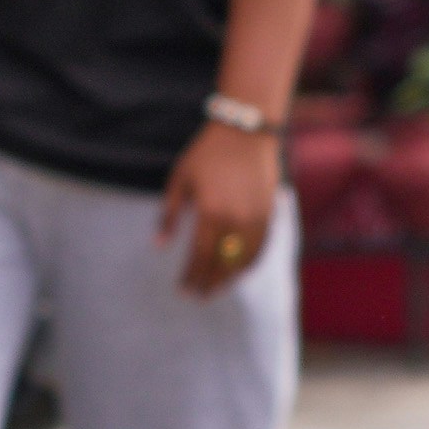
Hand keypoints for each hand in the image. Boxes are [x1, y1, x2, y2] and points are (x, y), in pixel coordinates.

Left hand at [162, 119, 282, 299]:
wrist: (246, 132)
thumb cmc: (207, 154)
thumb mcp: (180, 180)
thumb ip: (169, 216)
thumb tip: (158, 247)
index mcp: (211, 213)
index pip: (200, 257)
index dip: (191, 276)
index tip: (182, 290)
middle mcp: (237, 220)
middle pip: (223, 263)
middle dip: (209, 282)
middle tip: (197, 296)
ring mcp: (257, 217)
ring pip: (245, 260)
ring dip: (230, 277)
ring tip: (217, 288)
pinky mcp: (270, 212)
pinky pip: (261, 247)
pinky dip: (250, 263)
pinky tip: (239, 270)